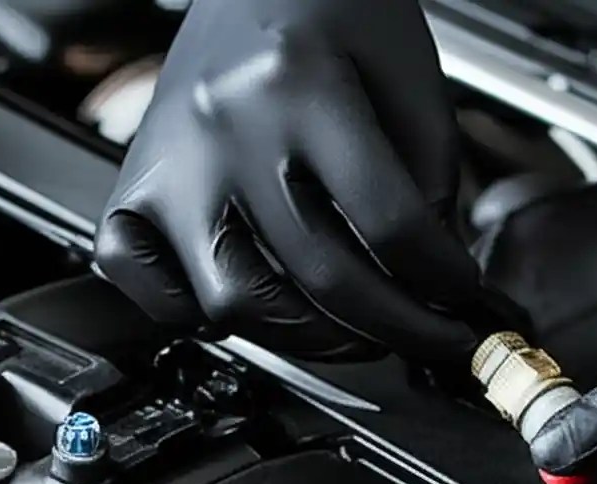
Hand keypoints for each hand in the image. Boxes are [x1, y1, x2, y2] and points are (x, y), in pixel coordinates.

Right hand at [95, 0, 489, 363]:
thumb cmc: (339, 11)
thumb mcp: (411, 80)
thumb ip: (430, 181)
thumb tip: (432, 281)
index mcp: (301, 83)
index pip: (390, 223)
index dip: (442, 279)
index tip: (463, 297)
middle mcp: (223, 124)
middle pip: (323, 276)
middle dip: (400, 328)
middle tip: (432, 335)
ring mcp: (170, 159)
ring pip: (236, 299)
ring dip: (313, 339)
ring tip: (358, 332)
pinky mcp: (133, 182)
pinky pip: (140, 279)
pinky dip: (195, 313)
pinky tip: (254, 306)